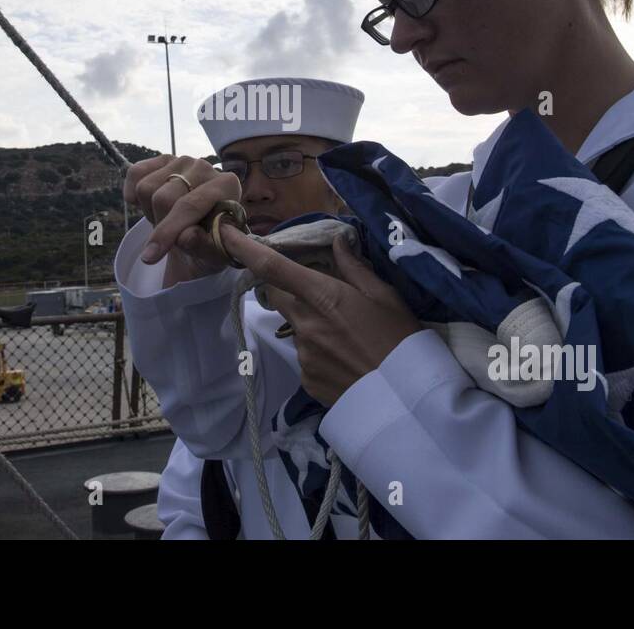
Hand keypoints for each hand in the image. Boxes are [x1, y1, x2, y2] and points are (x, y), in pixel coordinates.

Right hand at [122, 154, 242, 283]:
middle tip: (170, 237)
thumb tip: (186, 237)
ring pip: (145, 188)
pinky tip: (150, 206)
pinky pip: (135, 174)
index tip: (150, 256)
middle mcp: (205, 167)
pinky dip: (134, 196)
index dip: (168, 231)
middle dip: (159, 225)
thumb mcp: (211, 254)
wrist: (198, 231)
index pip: (190, 205)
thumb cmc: (209, 243)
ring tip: (167, 220)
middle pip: (162, 198)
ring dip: (149, 212)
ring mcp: (182, 161)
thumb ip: (202, 246)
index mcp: (227, 185)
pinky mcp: (162, 159)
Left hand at [221, 226, 421, 406]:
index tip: (227, 234)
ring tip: (347, 336)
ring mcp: (303, 354)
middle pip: (277, 295)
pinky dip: (319, 353)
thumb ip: (355, 268)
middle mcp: (305, 323)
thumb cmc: (401, 340)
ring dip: (310, 323)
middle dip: (290, 288)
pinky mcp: (306, 380)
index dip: (245, 249)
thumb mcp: (386, 296)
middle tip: (322, 294)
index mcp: (324, 296)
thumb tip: (338, 241)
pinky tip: (345, 359)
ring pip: (295, 327)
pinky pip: (304, 357)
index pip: (272, 268)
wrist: (406, 399)